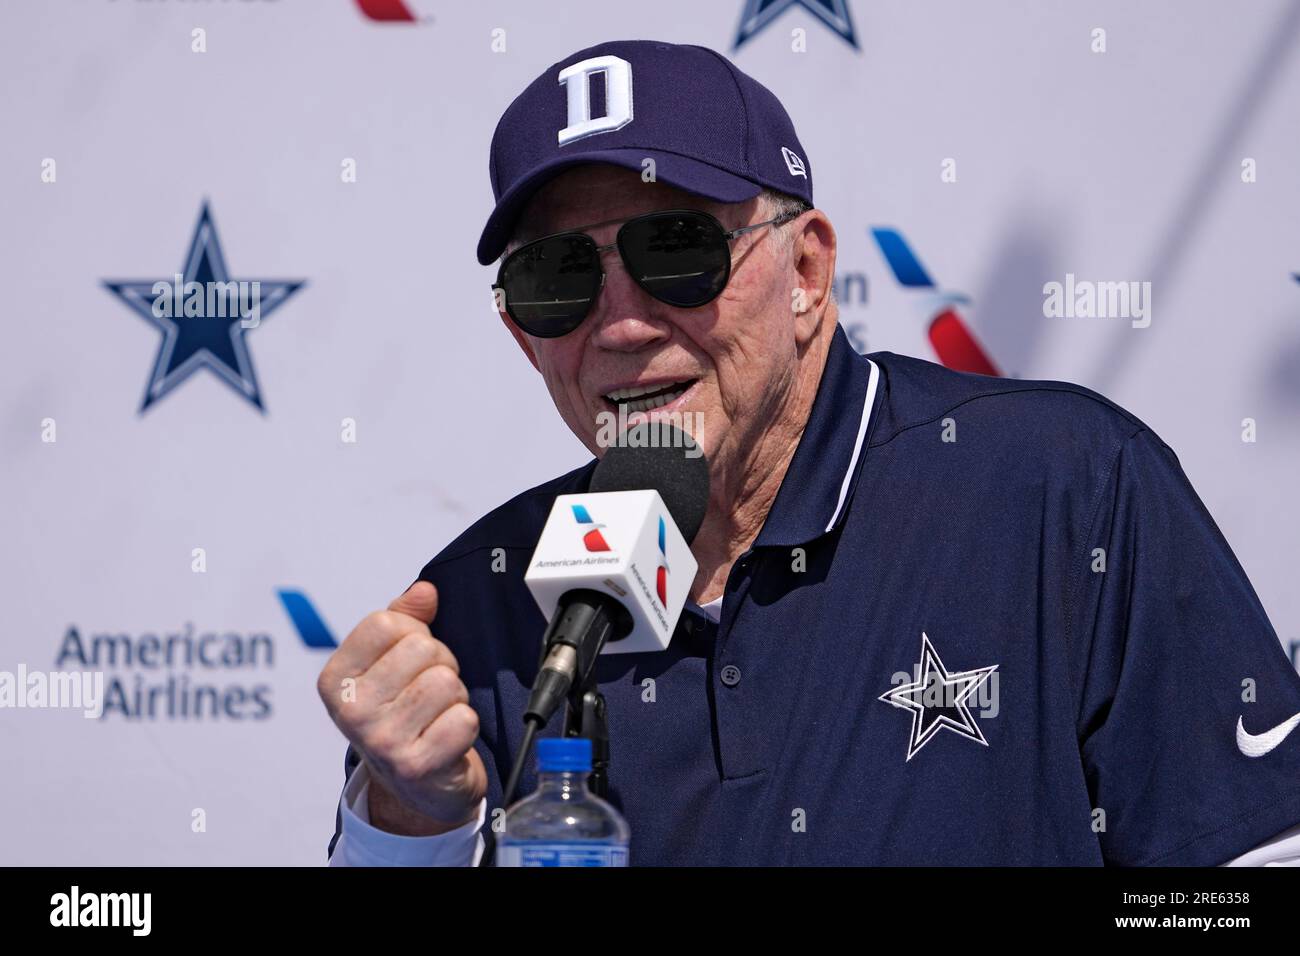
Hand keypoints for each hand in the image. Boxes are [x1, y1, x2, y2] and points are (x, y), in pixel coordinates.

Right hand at [318, 582, 486, 832]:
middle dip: (439, 665)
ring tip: (437, 715)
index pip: (386, 624)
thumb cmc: (403, 713)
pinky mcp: (415, 766)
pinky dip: (465, 725)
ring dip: (454, 696)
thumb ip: (404, 619)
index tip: (408, 662)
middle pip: (422, 649)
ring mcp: (381, 741)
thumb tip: (425, 592)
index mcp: (336, 679)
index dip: (412, 634)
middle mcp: (351, 712)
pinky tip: (447, 738)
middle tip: (428, 693)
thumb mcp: (390, 662)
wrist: (415, 787)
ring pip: (447, 682)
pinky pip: (464, 718)